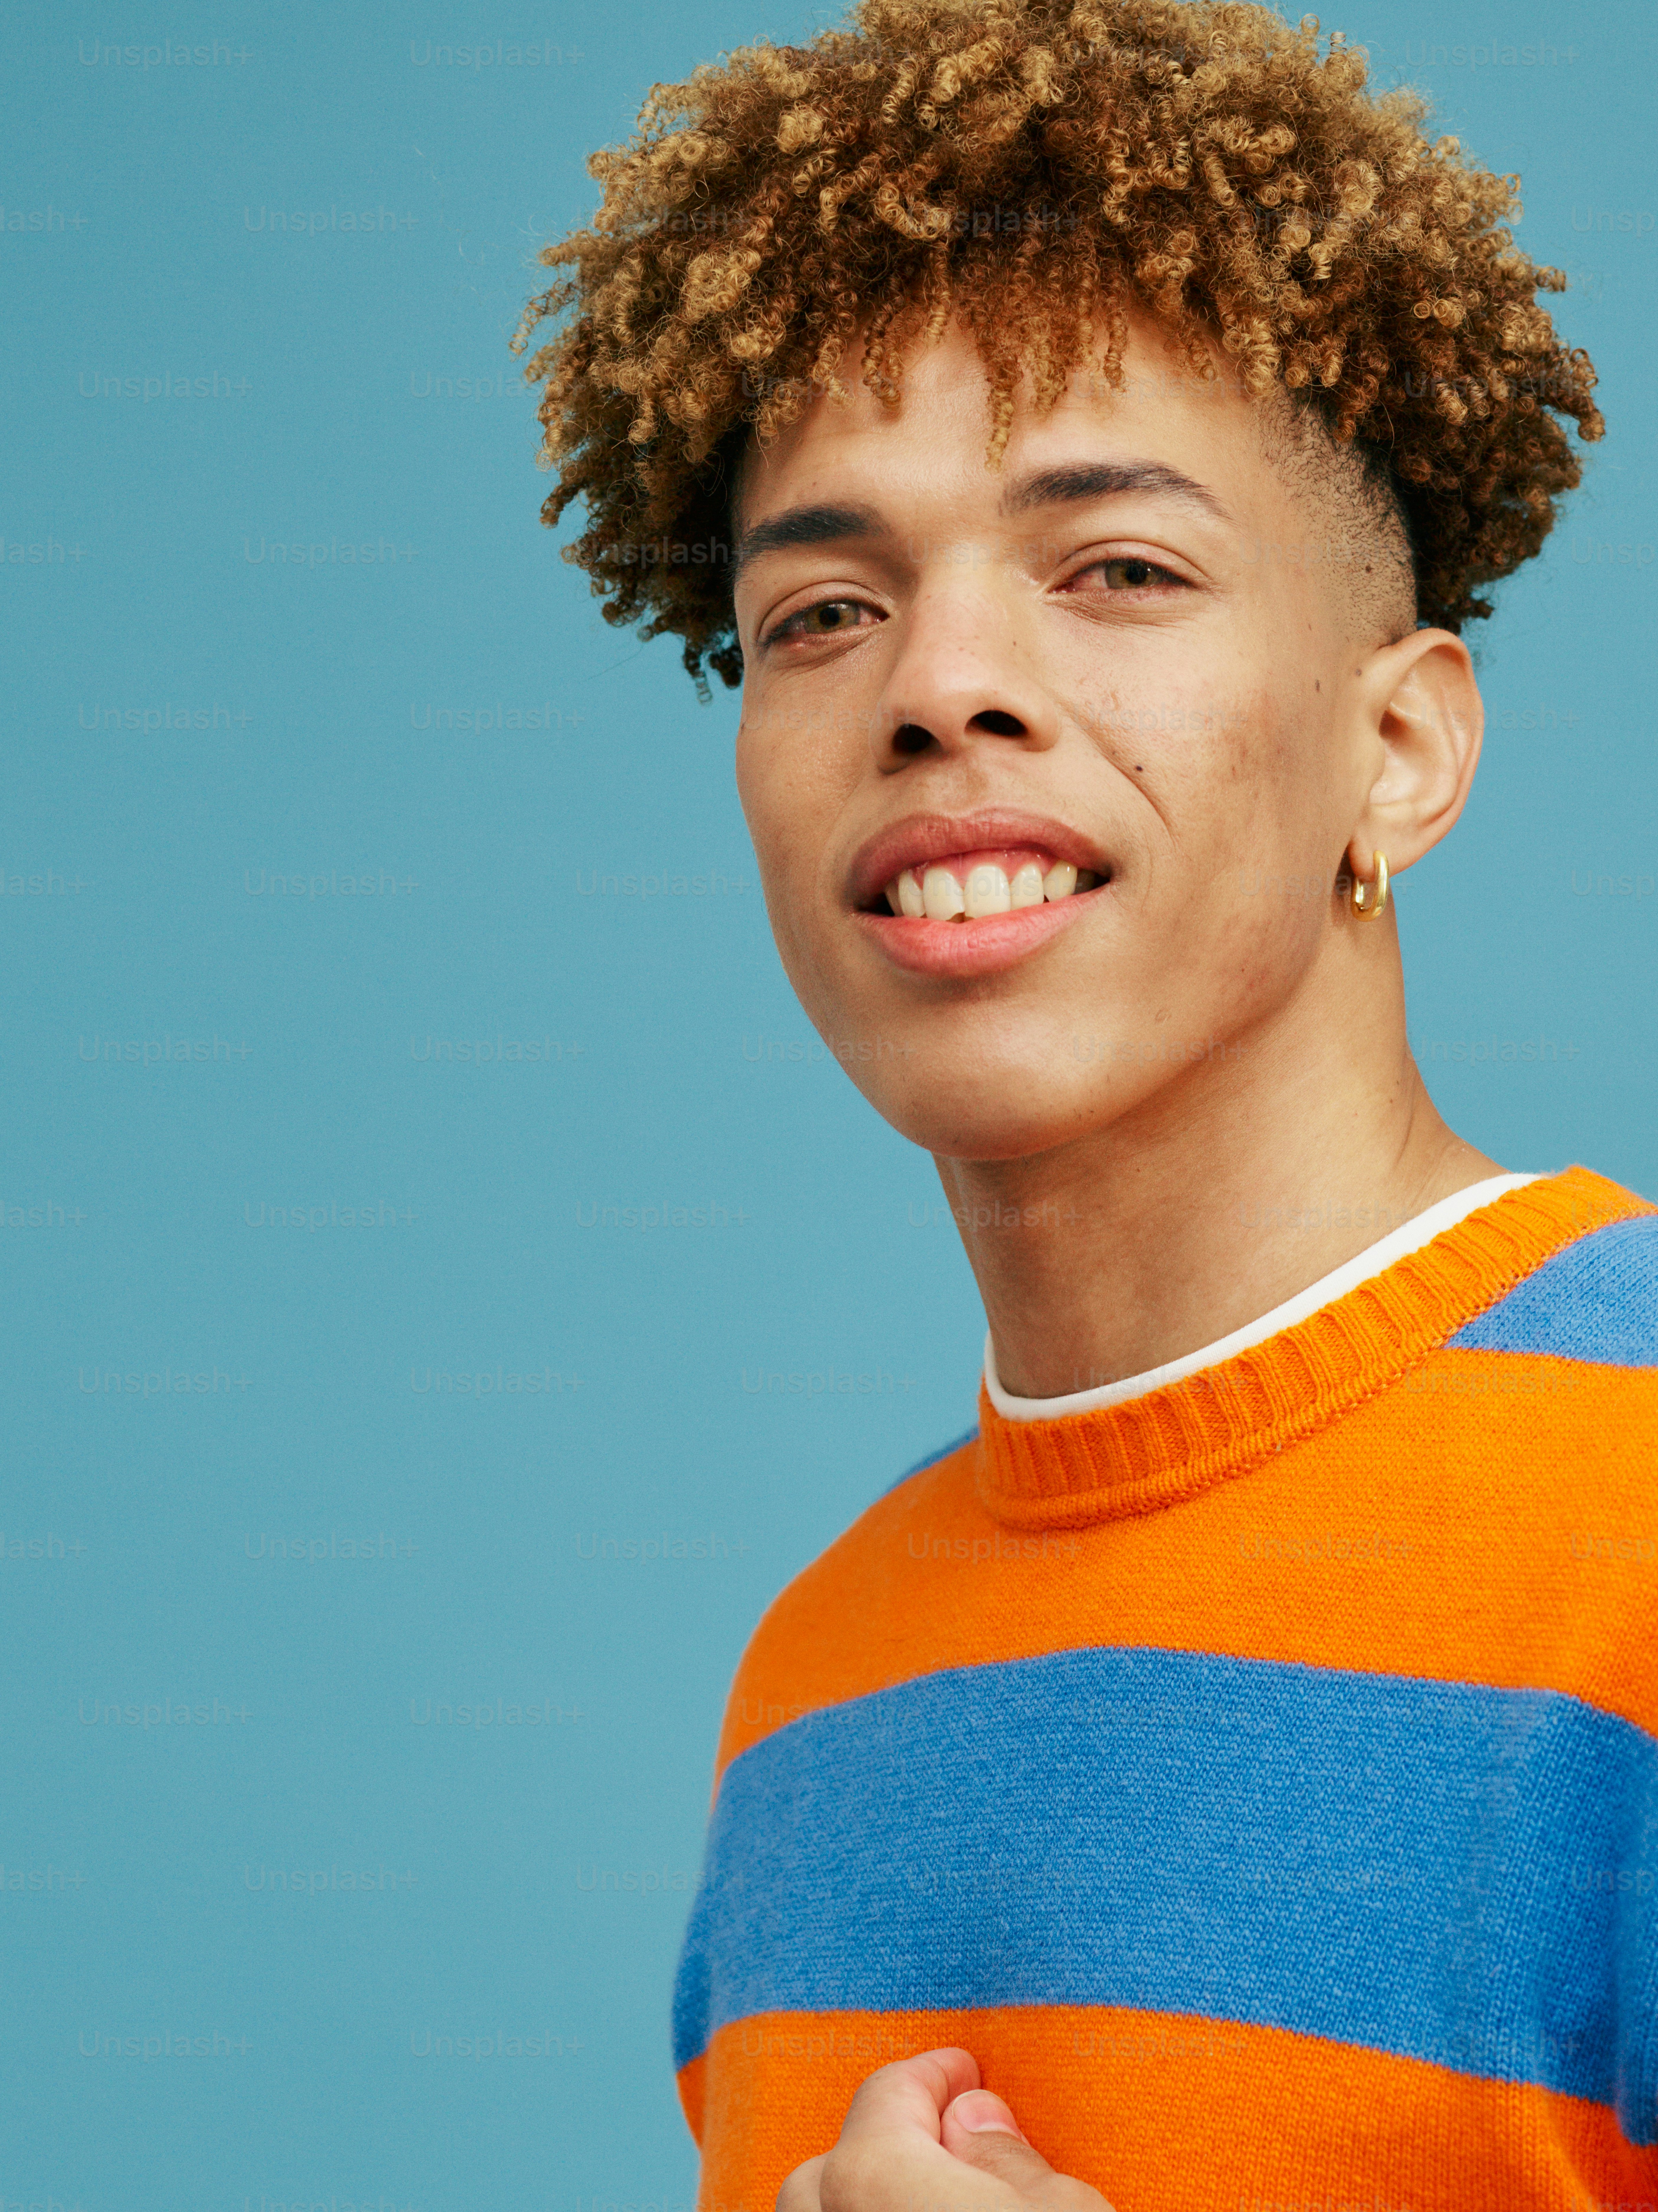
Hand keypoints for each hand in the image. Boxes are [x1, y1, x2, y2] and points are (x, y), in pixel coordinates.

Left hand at [774, 2045, 1113, 2210]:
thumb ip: (1009, 2160)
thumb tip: (974, 2119)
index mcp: (874, 2180)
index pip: (889, 2095)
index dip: (935, 2076)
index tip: (967, 2072)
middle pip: (824, 2171)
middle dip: (875, 2147)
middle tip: (943, 2144)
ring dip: (851, 2204)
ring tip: (918, 2196)